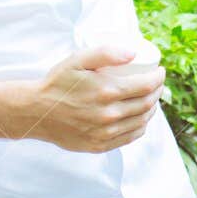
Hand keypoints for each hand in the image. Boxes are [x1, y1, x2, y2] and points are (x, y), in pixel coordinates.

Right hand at [14, 46, 165, 153]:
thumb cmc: (58, 83)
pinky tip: (140, 118)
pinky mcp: (99, 145)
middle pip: (146, 104)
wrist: (36, 112)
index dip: (158, 78)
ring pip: (141, 121)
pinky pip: (130, 137)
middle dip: (157, 92)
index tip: (160, 72)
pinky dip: (140, 126)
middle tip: (156, 83)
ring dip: (151, 109)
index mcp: (107, 92)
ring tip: (150, 99)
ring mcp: (105, 133)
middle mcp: (109, 115)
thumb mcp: (78, 60)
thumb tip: (133, 54)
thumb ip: (106, 52)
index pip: (146, 86)